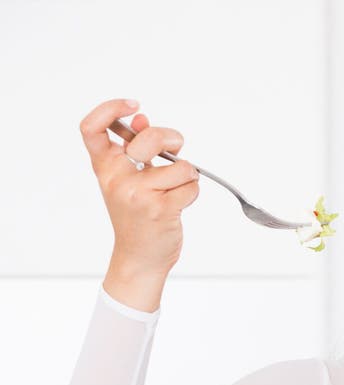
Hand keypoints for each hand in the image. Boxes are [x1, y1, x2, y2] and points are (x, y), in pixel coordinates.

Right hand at [79, 98, 199, 277]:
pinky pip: (191, 186)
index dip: (110, 109)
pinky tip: (179, 204)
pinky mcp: (161, 209)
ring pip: (180, 166)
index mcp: (105, 167)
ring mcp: (138, 194)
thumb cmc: (137, 217)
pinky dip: (192, 193)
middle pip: (149, 137)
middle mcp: (117, 178)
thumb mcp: (127, 181)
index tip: (134, 106)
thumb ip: (134, 149)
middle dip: (171, 139)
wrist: (139, 258)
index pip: (92, 127)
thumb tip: (141, 119)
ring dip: (186, 177)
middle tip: (175, 149)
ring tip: (174, 191)